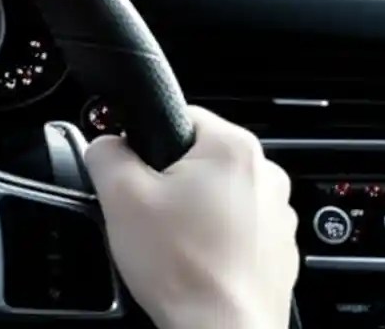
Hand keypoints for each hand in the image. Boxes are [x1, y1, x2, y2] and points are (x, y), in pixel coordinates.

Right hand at [85, 107, 298, 328]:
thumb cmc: (183, 269)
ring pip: (217, 196)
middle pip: (198, 159)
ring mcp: (279, 215)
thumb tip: (105, 144)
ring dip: (192, 212)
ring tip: (172, 244)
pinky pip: (236, 229)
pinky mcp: (279, 249)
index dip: (146, 144)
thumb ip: (105, 153)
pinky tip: (194, 262)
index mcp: (233, 148)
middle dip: (169, 183)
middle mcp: (267, 175)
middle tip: (148, 215)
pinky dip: (214, 240)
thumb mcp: (120, 196)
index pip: (180, 116)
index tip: (136, 175)